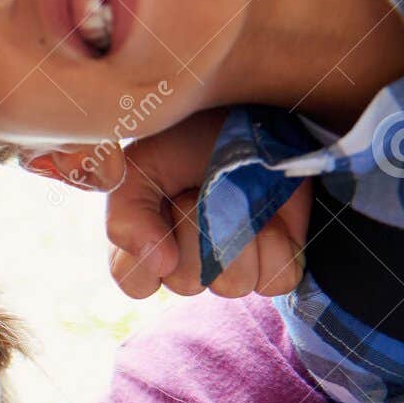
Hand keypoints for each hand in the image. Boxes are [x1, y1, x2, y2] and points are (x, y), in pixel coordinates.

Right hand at [104, 113, 310, 299]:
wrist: (251, 118)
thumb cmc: (188, 140)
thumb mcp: (142, 166)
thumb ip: (126, 216)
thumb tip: (160, 265)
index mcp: (145, 246)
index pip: (138, 283)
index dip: (153, 250)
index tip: (166, 203)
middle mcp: (186, 264)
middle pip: (187, 281)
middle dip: (200, 226)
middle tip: (204, 188)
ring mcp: (231, 268)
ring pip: (232, 284)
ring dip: (240, 231)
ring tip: (239, 196)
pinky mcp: (276, 265)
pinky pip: (275, 280)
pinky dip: (276, 244)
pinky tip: (269, 215)